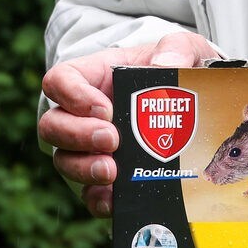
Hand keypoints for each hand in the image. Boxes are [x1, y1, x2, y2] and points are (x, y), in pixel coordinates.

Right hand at [38, 32, 220, 216]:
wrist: (195, 107)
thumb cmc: (177, 72)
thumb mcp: (183, 50)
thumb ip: (177, 48)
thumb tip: (165, 65)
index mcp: (93, 78)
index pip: (59, 81)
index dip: (72, 95)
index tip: (105, 108)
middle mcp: (82, 115)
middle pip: (52, 125)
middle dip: (77, 135)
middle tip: (111, 140)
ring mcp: (89, 149)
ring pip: (64, 160)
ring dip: (83, 168)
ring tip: (112, 171)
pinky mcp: (105, 179)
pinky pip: (88, 194)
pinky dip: (97, 199)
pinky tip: (115, 200)